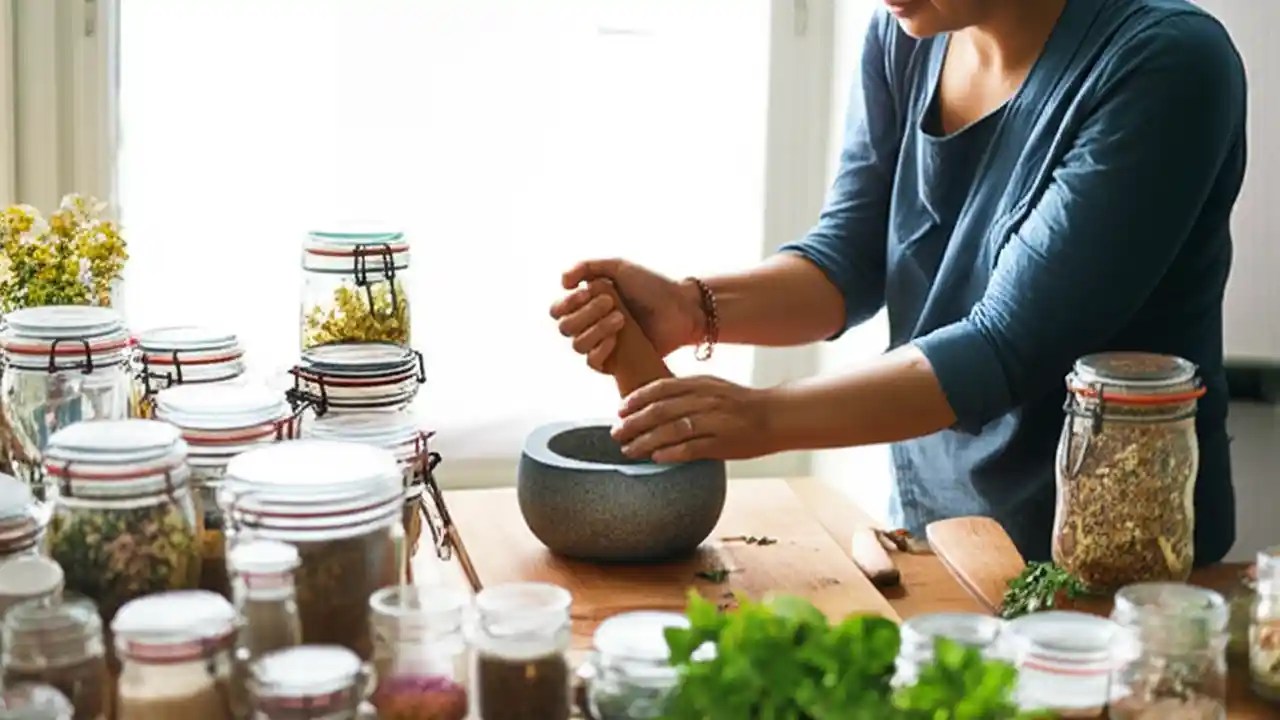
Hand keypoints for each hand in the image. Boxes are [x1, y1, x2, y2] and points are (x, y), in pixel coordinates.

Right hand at [549, 258, 703, 371]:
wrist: (679, 309)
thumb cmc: (651, 287)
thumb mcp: (618, 268)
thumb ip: (587, 268)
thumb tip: (562, 282)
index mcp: (585, 304)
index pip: (557, 309)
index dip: (568, 302)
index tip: (589, 291)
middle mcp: (589, 325)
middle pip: (564, 327)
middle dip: (585, 313)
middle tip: (611, 301)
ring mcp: (600, 345)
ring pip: (576, 345)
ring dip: (595, 329)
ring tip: (621, 318)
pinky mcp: (614, 362)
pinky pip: (592, 362)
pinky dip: (600, 348)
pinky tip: (617, 338)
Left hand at [611, 376, 781, 462]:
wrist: (776, 416)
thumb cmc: (741, 404)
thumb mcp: (714, 387)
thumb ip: (687, 391)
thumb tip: (654, 402)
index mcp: (701, 383)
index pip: (661, 387)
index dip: (637, 398)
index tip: (620, 409)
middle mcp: (705, 400)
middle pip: (660, 410)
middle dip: (633, 422)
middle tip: (616, 433)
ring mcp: (714, 421)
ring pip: (670, 431)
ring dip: (645, 441)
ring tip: (628, 450)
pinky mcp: (722, 443)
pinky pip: (690, 449)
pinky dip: (669, 453)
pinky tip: (655, 458)